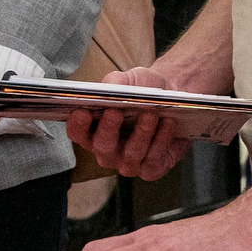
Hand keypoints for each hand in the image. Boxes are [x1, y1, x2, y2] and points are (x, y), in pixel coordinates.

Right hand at [64, 67, 192, 180]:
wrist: (174, 100)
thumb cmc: (144, 91)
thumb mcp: (129, 80)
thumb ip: (115, 82)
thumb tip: (106, 89)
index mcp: (93, 130)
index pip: (77, 133)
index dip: (77, 125)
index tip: (82, 111)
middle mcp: (107, 151)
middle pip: (101, 147)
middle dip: (108, 130)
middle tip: (115, 112)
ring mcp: (128, 163)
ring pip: (130, 155)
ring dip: (141, 134)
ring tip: (151, 115)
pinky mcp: (150, 170)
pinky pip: (152, 162)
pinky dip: (161, 142)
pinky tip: (168, 124)